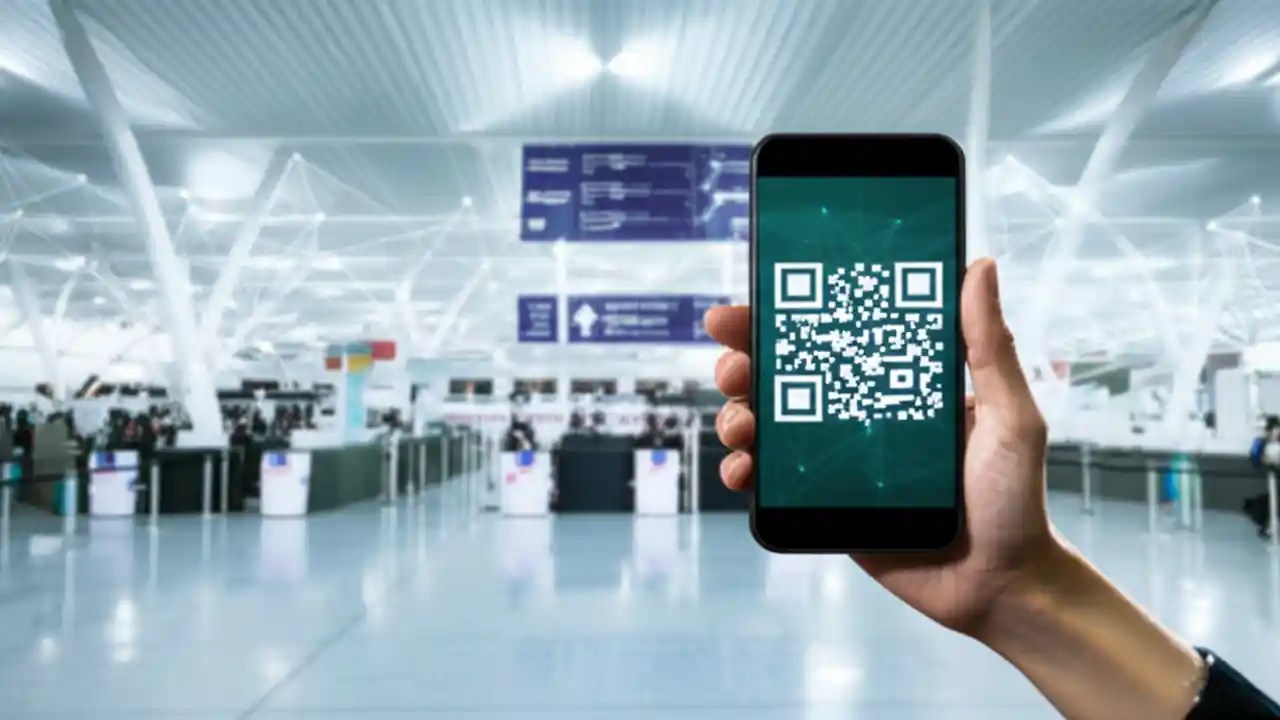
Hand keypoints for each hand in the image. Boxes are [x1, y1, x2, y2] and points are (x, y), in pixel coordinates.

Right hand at [705, 258, 1056, 635]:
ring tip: (739, 424)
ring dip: (737, 415)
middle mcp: (859, 415)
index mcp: (896, 383)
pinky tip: (742, 470)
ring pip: (766, 424)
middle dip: (745, 361)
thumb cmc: (1015, 500)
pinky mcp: (823, 505)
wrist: (1000, 587)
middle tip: (733, 365)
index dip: (785, 315)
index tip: (752, 300)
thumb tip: (980, 266)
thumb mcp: (1011, 417)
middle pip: (785, 374)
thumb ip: (990, 348)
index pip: (833, 335)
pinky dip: (743, 470)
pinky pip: (770, 483)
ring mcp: (836, 461)